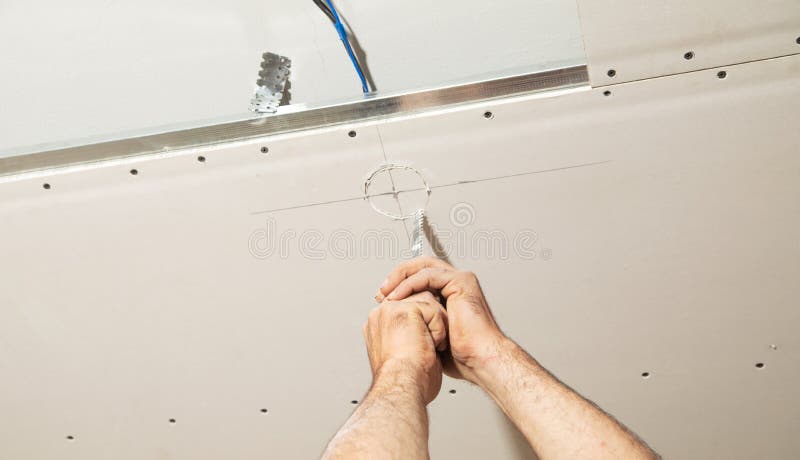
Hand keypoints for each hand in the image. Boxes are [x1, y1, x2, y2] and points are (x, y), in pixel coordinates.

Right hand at [364, 291, 447, 403]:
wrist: (402, 388)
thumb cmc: (406, 382)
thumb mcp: (404, 357)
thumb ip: (409, 338)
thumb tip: (425, 335)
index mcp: (377, 327)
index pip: (408, 309)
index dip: (425, 323)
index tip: (428, 344)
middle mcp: (380, 316)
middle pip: (418, 300)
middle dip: (432, 320)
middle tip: (434, 345)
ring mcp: (389, 311)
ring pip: (427, 302)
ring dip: (436, 325)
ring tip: (431, 346)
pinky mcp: (403, 310)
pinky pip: (432, 309)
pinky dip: (438, 329)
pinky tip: (430, 345)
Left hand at [377, 257, 507, 385]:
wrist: (478, 360)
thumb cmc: (462, 355)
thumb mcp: (430, 335)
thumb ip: (418, 323)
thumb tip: (396, 324)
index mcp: (449, 293)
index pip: (419, 277)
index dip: (399, 284)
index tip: (383, 298)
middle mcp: (454, 283)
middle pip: (419, 266)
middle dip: (397, 277)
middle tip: (381, 291)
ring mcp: (459, 280)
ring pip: (422, 266)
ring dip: (400, 278)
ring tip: (385, 292)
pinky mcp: (461, 281)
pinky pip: (428, 275)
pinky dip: (410, 284)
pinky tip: (398, 295)